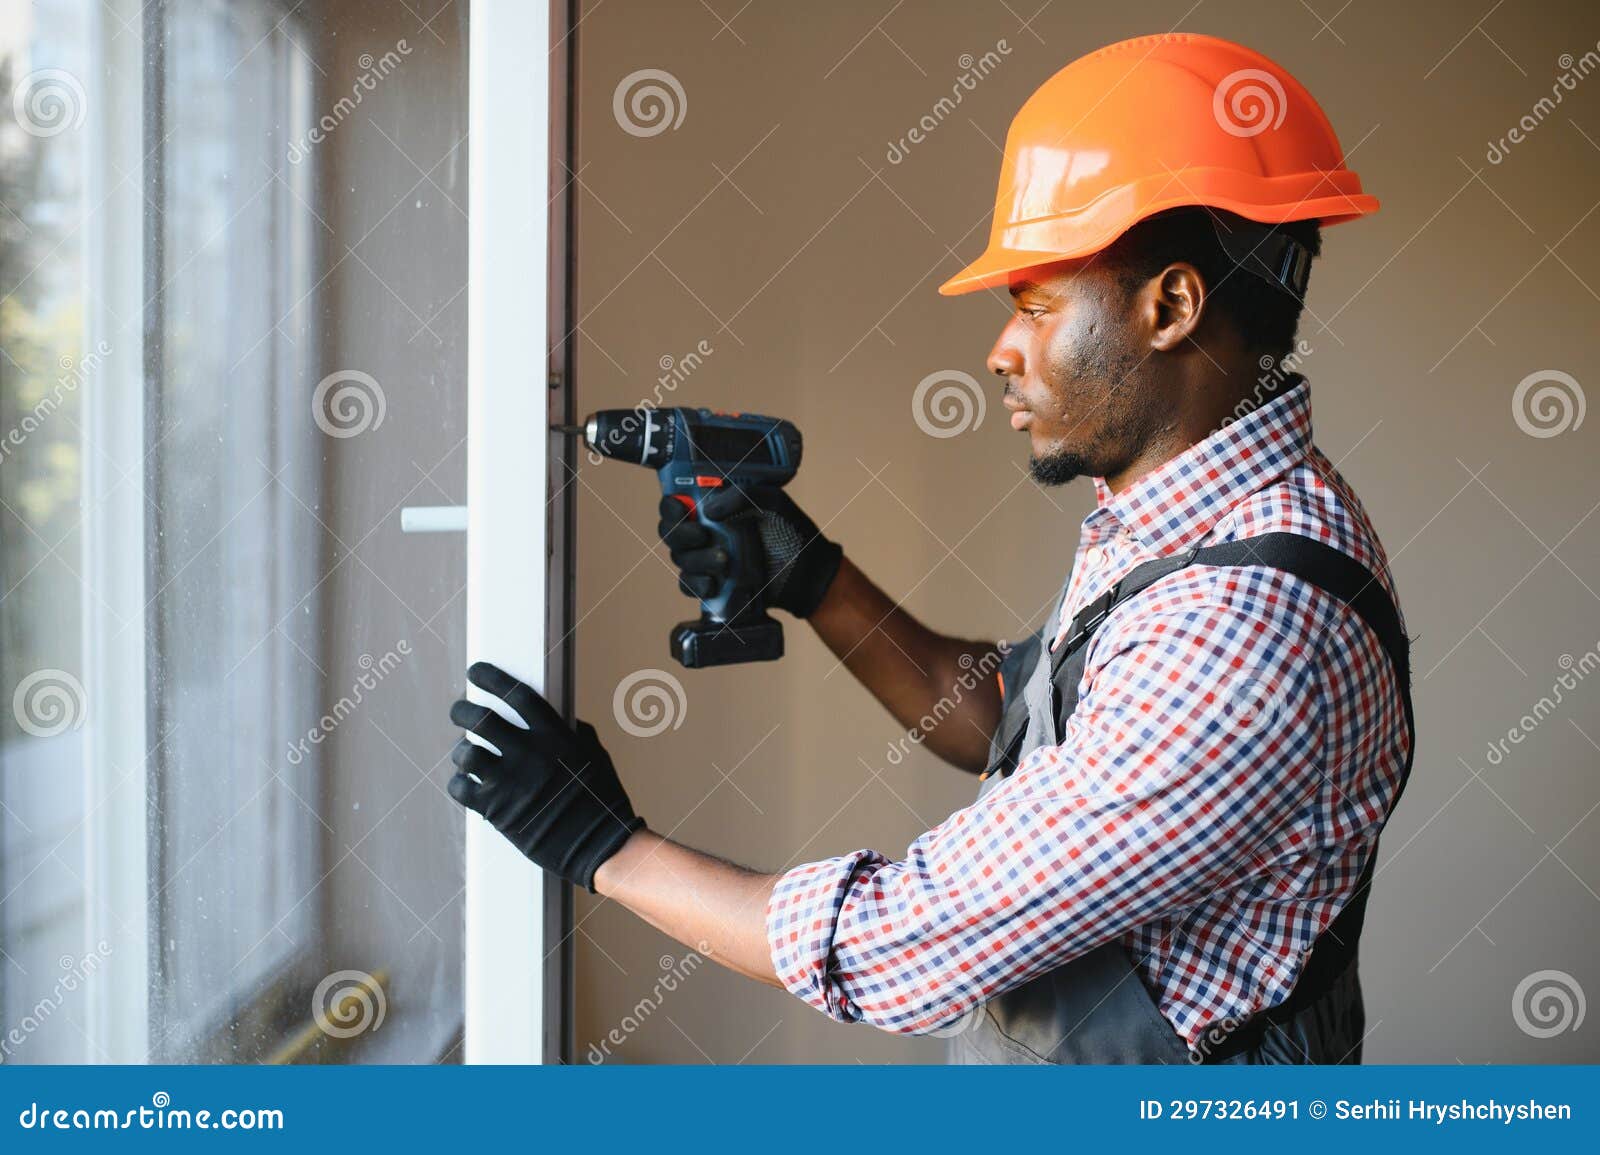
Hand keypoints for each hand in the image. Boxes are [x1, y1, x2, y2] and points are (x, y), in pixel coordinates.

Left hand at [447, 662, 643, 891]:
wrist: (600, 845)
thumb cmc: (602, 800)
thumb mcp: (595, 756)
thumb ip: (572, 732)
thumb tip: (559, 720)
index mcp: (555, 736)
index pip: (516, 695)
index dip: (492, 679)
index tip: (477, 673)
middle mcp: (529, 754)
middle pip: (481, 719)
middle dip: (462, 710)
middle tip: (459, 710)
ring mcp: (510, 783)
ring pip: (466, 752)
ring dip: (461, 750)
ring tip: (465, 752)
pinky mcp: (496, 810)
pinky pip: (461, 788)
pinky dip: (459, 782)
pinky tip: (465, 782)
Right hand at [656, 485, 842, 617]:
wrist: (808, 573)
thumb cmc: (792, 532)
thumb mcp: (773, 503)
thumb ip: (742, 496)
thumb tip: (709, 509)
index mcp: (714, 509)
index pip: (676, 504)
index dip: (670, 506)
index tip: (681, 508)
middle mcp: (705, 532)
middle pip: (671, 533)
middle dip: (680, 533)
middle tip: (702, 535)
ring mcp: (707, 559)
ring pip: (681, 559)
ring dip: (696, 560)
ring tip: (724, 561)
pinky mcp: (713, 585)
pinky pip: (689, 585)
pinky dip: (696, 584)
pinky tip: (713, 583)